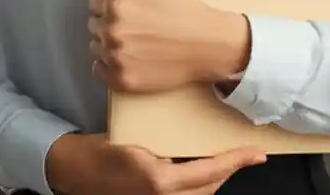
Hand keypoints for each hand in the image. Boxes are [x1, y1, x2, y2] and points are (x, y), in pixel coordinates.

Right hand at [45, 133, 265, 194]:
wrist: (73, 172)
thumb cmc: (100, 150)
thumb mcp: (136, 139)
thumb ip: (168, 148)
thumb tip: (199, 142)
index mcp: (159, 181)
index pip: (209, 172)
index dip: (236, 161)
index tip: (256, 154)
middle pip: (209, 189)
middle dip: (227, 171)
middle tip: (243, 153)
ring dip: (212, 180)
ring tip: (223, 160)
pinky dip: (196, 186)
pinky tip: (197, 173)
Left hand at [79, 0, 249, 92]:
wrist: (209, 45)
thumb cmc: (184, 9)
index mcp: (116, 5)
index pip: (94, 2)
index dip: (114, 2)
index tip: (134, 8)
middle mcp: (112, 32)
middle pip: (93, 24)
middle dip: (110, 22)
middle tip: (139, 25)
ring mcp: (116, 59)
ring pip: (95, 46)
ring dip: (110, 43)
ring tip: (138, 41)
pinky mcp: (122, 80)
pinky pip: (99, 70)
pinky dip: (109, 64)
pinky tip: (131, 57)